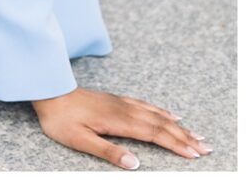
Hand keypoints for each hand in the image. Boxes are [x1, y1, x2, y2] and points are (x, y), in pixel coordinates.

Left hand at [33, 87, 208, 168]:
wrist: (47, 90)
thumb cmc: (60, 118)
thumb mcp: (79, 139)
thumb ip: (107, 151)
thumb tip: (135, 164)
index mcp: (118, 121)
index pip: (154, 134)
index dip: (176, 144)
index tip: (195, 154)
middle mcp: (124, 109)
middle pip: (161, 124)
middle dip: (185, 136)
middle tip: (207, 147)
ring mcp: (120, 103)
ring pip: (156, 114)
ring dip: (178, 126)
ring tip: (196, 134)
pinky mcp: (115, 100)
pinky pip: (145, 105)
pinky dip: (162, 111)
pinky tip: (169, 115)